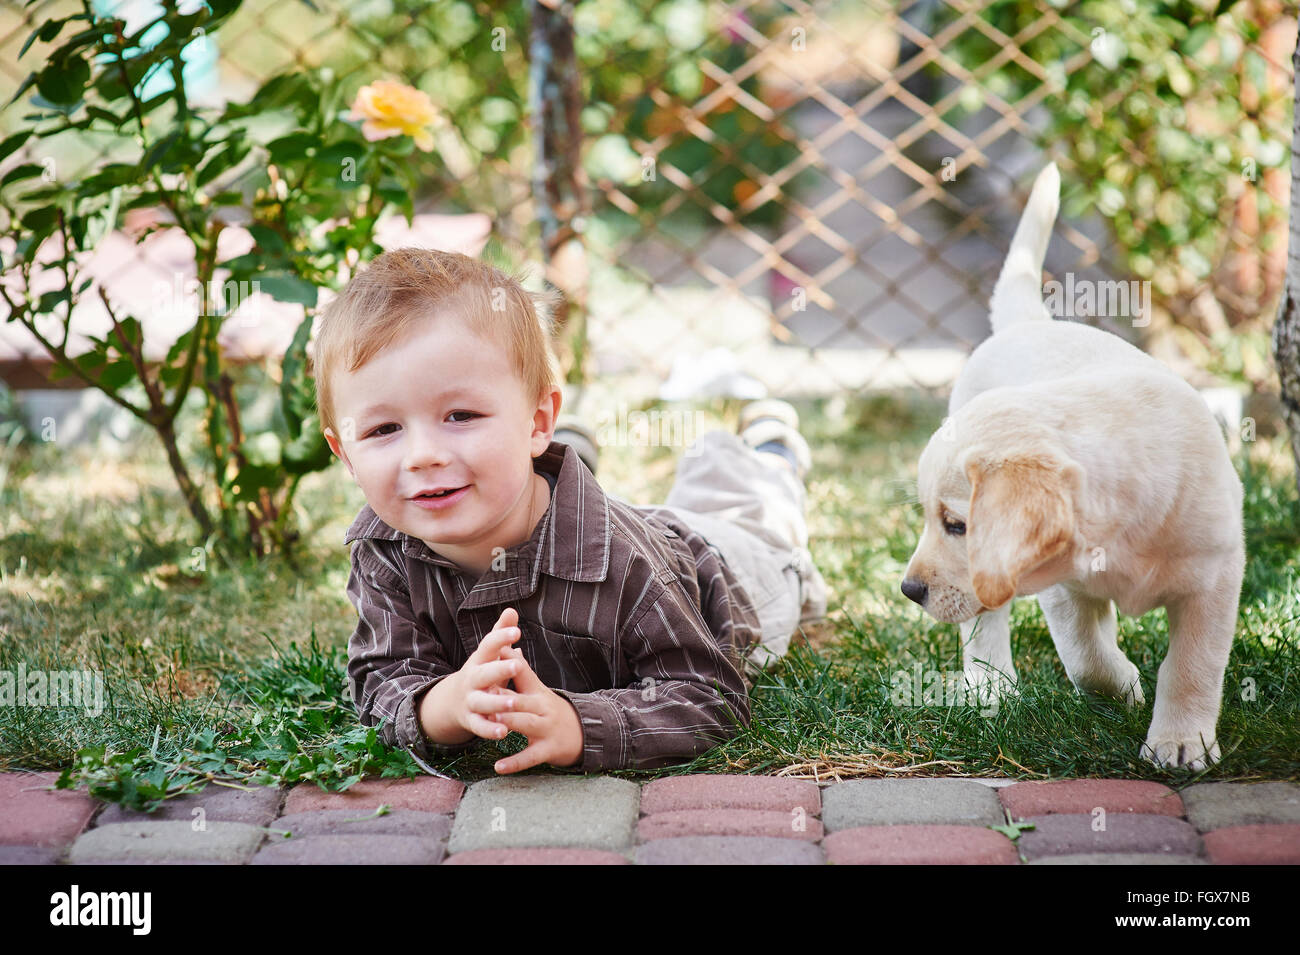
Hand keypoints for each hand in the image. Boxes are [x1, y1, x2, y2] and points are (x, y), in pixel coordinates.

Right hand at [420, 608, 524, 743]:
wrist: (453, 701)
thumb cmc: (481, 672)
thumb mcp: (488, 654)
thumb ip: (500, 634)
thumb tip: (511, 610)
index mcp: (479, 661)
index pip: (488, 646)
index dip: (501, 638)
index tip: (516, 631)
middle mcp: (473, 680)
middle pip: (484, 674)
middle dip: (500, 669)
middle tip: (518, 664)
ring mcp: (470, 701)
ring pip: (483, 702)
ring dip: (497, 702)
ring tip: (513, 702)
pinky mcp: (470, 720)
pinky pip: (479, 726)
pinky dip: (490, 729)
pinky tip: (503, 732)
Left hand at [488, 647, 583, 773]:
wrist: (584, 733)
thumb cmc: (551, 710)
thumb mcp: (538, 690)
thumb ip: (521, 671)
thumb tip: (509, 646)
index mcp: (537, 692)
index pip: (523, 672)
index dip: (510, 661)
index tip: (495, 651)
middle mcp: (542, 708)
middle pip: (523, 700)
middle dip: (505, 696)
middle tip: (485, 693)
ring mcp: (546, 729)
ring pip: (527, 724)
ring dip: (511, 722)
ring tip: (493, 721)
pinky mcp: (548, 750)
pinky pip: (530, 757)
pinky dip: (514, 762)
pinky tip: (498, 766)